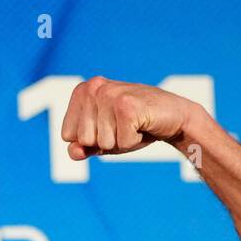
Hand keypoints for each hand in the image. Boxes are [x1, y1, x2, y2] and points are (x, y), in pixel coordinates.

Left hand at [60, 77, 195, 159]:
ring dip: (121, 141)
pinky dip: (134, 141)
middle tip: (123, 126)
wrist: (173, 115)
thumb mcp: (103, 138)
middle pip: (84, 140)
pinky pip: (122, 143)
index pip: (67, 136)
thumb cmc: (134, 126)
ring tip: (133, 124)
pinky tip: (143, 124)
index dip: (89, 141)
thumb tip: (73, 152)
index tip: (108, 127)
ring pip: (103, 143)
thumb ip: (83, 147)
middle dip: (105, 142)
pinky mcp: (127, 106)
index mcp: (82, 92)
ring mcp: (110, 95)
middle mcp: (93, 88)